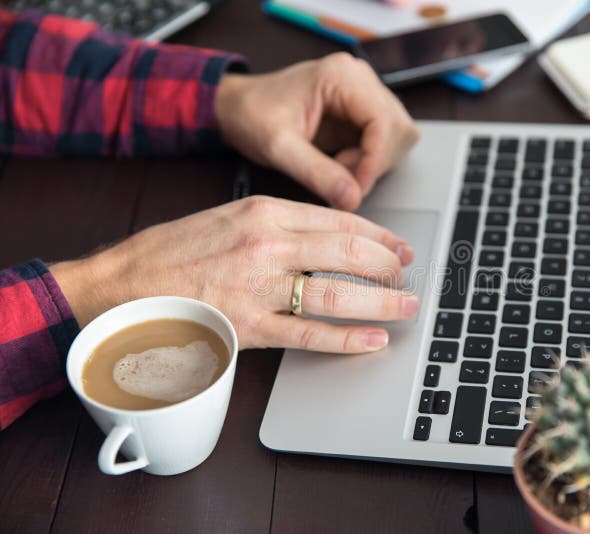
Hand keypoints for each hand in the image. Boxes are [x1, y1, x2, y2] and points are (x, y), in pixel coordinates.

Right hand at [50, 196, 417, 352]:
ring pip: (337, 292)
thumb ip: (277, 224)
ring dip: (381, 301)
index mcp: (263, 212)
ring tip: (406, 306)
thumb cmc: (172, 251)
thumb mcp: (229, 217)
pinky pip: (309, 334)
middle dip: (389, 266)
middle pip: (348, 252)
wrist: (122, 283)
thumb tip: (325, 236)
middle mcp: (267, 244)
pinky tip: (373, 340)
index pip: (339, 220)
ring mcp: (259, 286)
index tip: (399, 246)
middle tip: (408, 276)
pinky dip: (347, 338)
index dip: (379, 235)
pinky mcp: (248, 327)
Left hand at [215, 53, 419, 210]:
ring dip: (372, 164)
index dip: (376, 160)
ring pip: (396, 139)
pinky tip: (340, 164)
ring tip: (336, 169)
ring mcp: (364, 96)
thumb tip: (352, 198)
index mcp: (342, 76)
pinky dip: (367, 163)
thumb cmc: (251, 114)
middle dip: (374, 163)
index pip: (384, 121)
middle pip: (397, 130)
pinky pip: (383, 145)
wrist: (238, 109)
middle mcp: (360, 80)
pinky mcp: (362, 114)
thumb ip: (316, 173)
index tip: (357, 188)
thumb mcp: (278, 147)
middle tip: (342, 180)